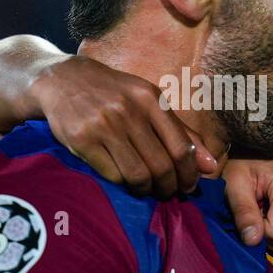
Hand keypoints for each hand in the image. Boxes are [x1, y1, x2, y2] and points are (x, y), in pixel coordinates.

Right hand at [33, 56, 217, 196]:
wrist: (62, 79)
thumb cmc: (113, 93)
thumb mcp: (148, 102)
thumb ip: (180, 133)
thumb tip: (210, 166)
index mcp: (150, 98)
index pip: (181, 146)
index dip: (189, 173)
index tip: (188, 185)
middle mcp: (129, 110)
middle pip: (161, 165)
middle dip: (169, 186)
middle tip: (167, 192)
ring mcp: (104, 125)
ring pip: (138, 174)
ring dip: (146, 190)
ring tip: (147, 189)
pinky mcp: (82, 140)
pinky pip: (112, 175)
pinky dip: (122, 184)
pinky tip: (124, 181)